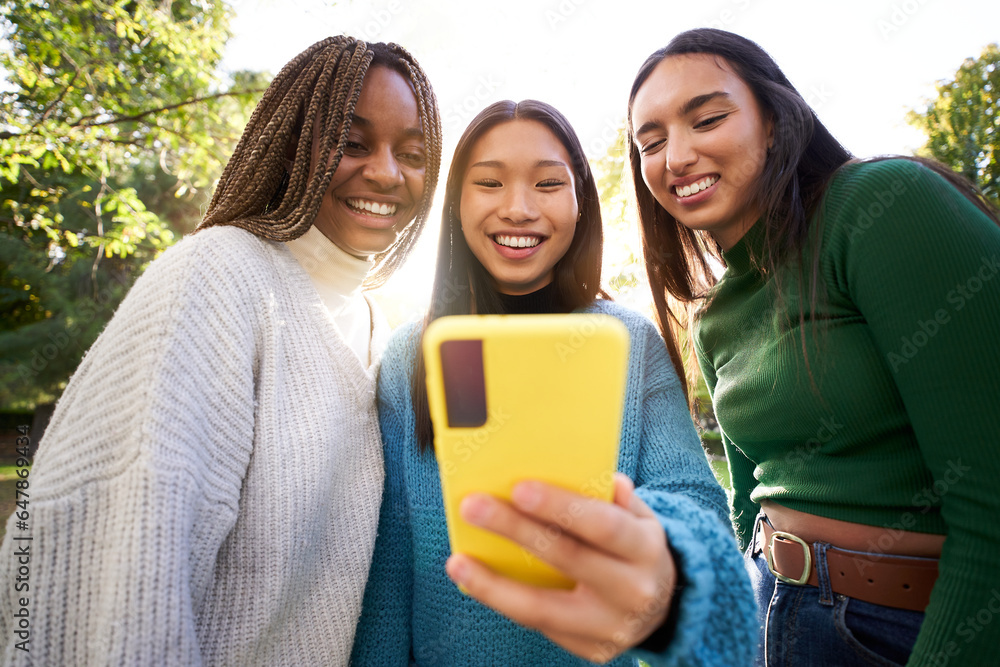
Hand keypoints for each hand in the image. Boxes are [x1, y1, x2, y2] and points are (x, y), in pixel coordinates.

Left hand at [445, 473, 677, 662]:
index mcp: (645, 550)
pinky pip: (538, 625)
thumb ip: (614, 498)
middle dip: (514, 530)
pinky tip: (474, 581)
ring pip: (541, 609)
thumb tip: (593, 473)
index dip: (560, 507)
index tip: (519, 488)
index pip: (601, 524)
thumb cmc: (634, 548)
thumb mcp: (638, 518)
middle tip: (473, 506)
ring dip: (492, 585)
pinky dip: (503, 602)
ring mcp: (609, 628)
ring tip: (457, 562)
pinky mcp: (589, 650)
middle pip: (565, 559)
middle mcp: (632, 592)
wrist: (663, 607)